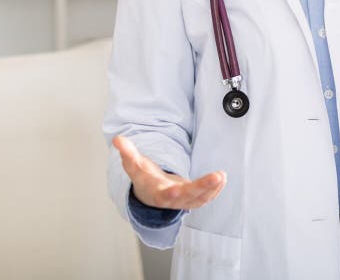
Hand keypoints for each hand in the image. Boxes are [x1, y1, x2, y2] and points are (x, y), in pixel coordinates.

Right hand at [112, 135, 226, 209]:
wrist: (150, 193)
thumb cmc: (144, 177)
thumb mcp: (134, 165)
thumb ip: (128, 152)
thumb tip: (117, 139)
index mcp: (156, 192)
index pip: (164, 194)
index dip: (171, 193)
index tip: (177, 190)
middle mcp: (171, 199)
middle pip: (188, 197)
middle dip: (203, 188)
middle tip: (217, 176)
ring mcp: (183, 200)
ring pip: (200, 199)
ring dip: (213, 189)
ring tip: (222, 176)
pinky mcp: (193, 198)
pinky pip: (205, 198)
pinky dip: (215, 190)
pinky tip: (222, 179)